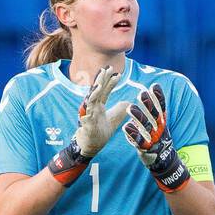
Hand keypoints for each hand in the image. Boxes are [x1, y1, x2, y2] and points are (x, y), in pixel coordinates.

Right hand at [47, 65, 130, 185]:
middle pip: (97, 90)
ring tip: (100, 80)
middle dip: (102, 79)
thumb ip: (120, 110)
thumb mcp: (114, 120)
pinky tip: (93, 99)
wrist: (91, 146)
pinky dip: (90, 106)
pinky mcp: (86, 123)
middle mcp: (92, 107)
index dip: (110, 82)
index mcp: (99, 106)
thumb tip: (129, 102)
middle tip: (108, 68)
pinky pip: (87, 113)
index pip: (105, 91)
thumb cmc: (100, 133)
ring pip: (91, 99)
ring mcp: (88, 114)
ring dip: (95, 90)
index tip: (118, 73)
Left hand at [122, 83, 190, 192]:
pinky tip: (126, 127)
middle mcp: (159, 130)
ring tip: (130, 108)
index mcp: (162, 123)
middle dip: (148, 104)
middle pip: (154, 115)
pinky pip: (139, 140)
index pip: (161, 108)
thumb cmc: (159, 141)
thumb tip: (155, 90)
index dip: (158, 98)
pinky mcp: (145, 148)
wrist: (164, 162)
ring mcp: (153, 139)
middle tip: (142, 94)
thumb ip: (158, 111)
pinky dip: (132, 134)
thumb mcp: (161, 126)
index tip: (154, 87)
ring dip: (138, 117)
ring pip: (146, 126)